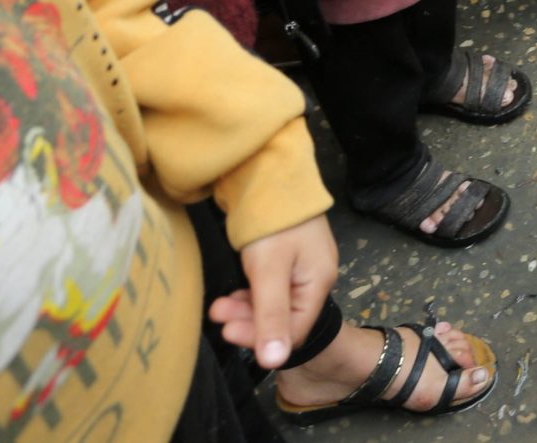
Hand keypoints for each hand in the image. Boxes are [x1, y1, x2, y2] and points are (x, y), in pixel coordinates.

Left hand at [210, 215, 338, 370]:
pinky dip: (249, 293)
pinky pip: (268, 287)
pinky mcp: (285, 256)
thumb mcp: (269, 271)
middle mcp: (313, 277)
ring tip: (218, 306)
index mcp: (319, 283)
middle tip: (217, 315)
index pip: (294, 329)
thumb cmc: (273, 224)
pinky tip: (232, 294)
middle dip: (248, 321)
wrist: (268, 172)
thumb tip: (275, 363)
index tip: (229, 331)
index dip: (262, 338)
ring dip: (245, 308)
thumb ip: (271, 317)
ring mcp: (300, 266)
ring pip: (272, 302)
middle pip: (283, 316)